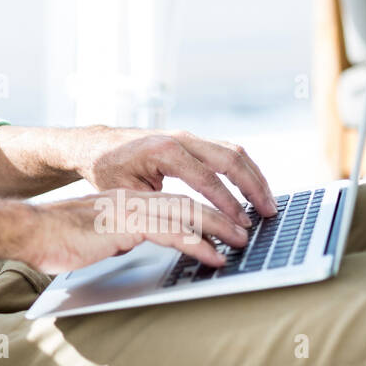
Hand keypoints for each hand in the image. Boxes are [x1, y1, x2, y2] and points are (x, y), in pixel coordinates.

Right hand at [17, 188, 250, 274]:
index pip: (178, 198)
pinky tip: (214, 256)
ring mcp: (130, 208)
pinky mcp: (124, 224)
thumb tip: (147, 241)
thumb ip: (126, 232)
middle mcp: (134, 198)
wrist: (31, 230)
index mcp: (131, 198)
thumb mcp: (103, 232)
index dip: (208, 207)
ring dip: (219, 226)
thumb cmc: (61, 235)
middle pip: (190, 199)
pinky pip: (170, 232)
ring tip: (241, 240)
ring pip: (186, 211)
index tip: (230, 221)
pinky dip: (197, 244)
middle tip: (248, 228)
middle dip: (224, 211)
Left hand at [70, 126, 277, 226]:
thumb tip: (186, 229)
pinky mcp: (191, 141)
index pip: (207, 180)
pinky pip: (225, 151)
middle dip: (253, 188)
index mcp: (163, 151)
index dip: (228, 204)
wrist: (96, 146)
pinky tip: (252, 189)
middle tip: (269, 214)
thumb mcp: (126, 193)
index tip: (243, 224)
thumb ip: (157, 207)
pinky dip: (244, 169)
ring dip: (254, 177)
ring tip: (268, 204)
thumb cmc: (107, 170)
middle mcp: (180, 138)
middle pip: (229, 159)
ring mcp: (188, 137)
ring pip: (233, 151)